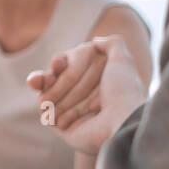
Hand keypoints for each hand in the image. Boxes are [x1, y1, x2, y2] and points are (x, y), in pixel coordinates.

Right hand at [26, 36, 146, 155]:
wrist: (121, 121)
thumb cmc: (123, 91)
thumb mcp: (123, 60)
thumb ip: (112, 43)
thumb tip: (96, 41)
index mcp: (97, 80)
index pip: (70, 66)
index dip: (61, 64)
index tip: (59, 64)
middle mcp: (85, 95)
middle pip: (57, 81)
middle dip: (52, 80)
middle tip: (47, 80)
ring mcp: (73, 112)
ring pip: (49, 96)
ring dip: (47, 94)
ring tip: (45, 98)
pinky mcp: (64, 127)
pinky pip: (48, 114)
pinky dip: (47, 109)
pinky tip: (47, 107)